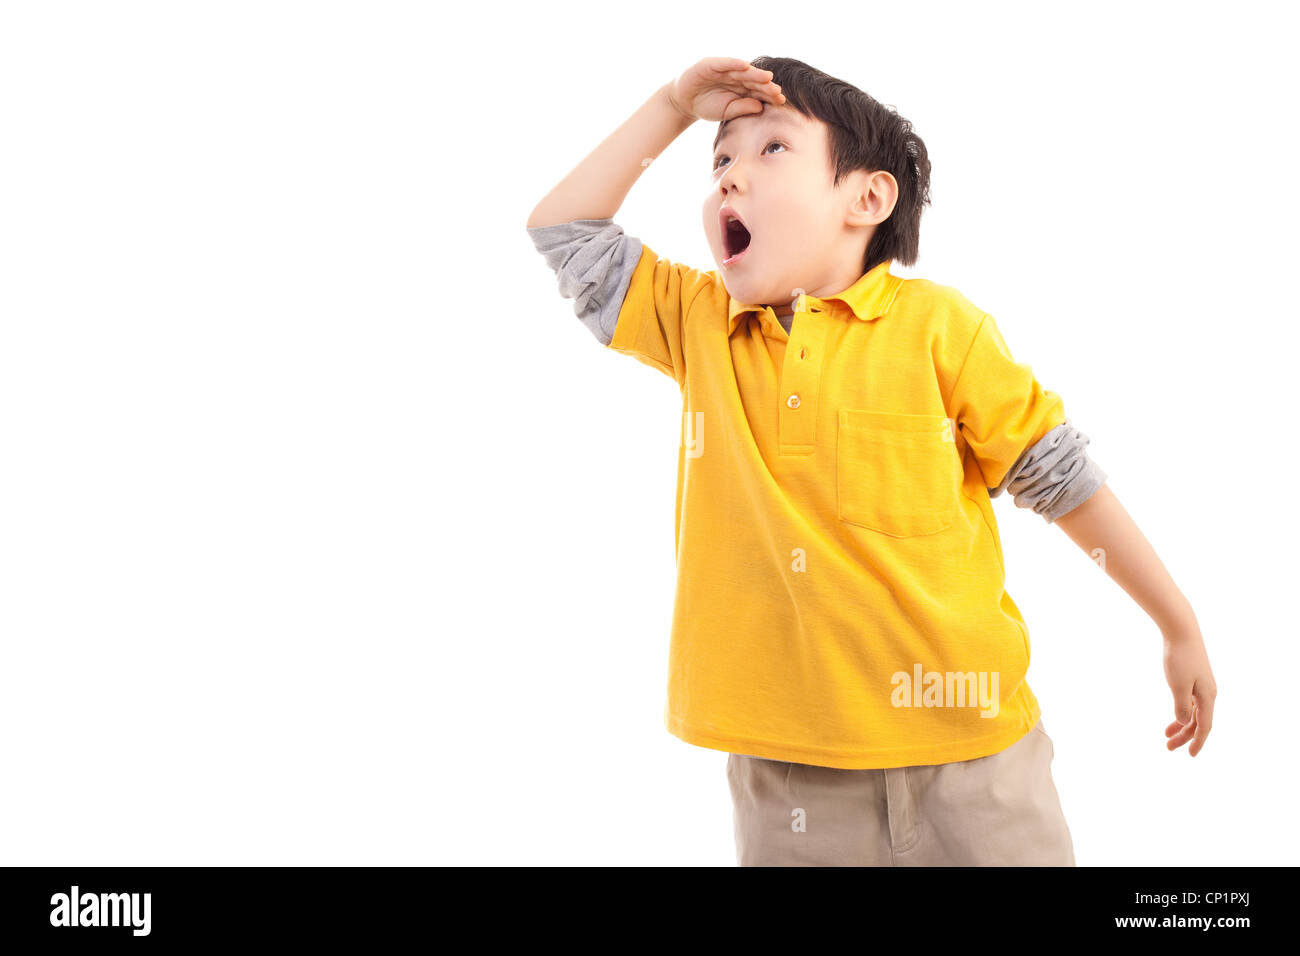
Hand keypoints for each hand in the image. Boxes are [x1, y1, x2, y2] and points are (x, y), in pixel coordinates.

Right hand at [666, 57, 785, 122]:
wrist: (684, 102)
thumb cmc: (707, 106)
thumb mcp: (727, 111)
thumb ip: (742, 108)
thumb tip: (760, 107)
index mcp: (742, 88)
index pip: (759, 90)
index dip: (769, 94)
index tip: (781, 101)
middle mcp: (736, 77)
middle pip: (754, 80)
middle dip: (765, 85)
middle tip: (777, 90)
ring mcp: (724, 69)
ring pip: (742, 71)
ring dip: (754, 73)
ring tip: (767, 77)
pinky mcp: (711, 65)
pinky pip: (724, 63)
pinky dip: (733, 63)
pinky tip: (744, 65)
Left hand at [1161, 620, 1215, 755]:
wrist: (1182, 631)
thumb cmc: (1179, 657)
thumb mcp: (1178, 684)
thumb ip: (1182, 705)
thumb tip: (1184, 723)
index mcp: (1207, 696)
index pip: (1204, 725)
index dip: (1197, 741)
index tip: (1190, 755)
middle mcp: (1208, 693)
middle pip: (1198, 721)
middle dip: (1185, 736)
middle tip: (1168, 747)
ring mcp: (1202, 686)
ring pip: (1194, 712)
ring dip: (1182, 725)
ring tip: (1166, 735)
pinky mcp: (1195, 679)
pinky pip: (1191, 702)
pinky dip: (1182, 712)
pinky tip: (1175, 716)